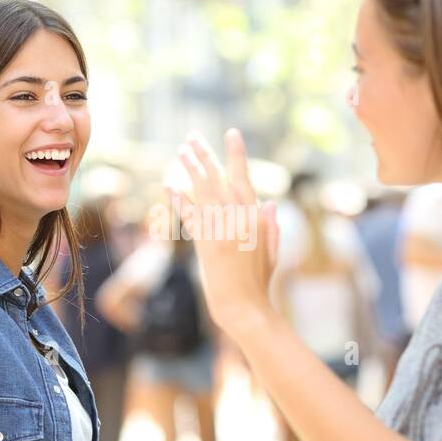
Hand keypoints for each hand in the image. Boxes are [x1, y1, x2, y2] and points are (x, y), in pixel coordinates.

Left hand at [174, 129, 279, 337]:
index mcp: (256, 218)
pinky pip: (189, 215)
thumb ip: (271, 227)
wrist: (245, 307)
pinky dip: (178, 199)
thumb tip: (269, 204)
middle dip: (204, 155)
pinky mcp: (205, 243)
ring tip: (180, 152)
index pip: (244, 177)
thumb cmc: (260, 283)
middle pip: (218, 179)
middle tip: (192, 137)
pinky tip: (169, 184)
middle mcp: (238, 219)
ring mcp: (220, 230)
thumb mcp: (272, 251)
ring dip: (189, 170)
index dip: (236, 154)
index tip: (231, 133)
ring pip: (202, 192)